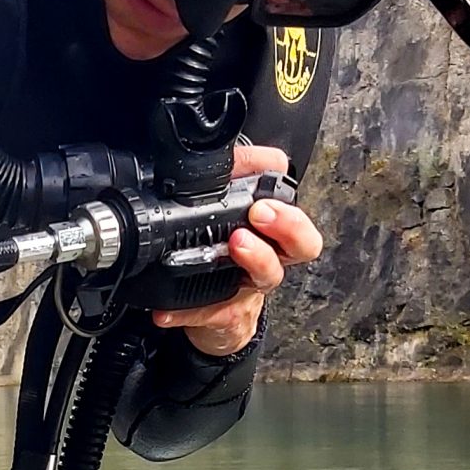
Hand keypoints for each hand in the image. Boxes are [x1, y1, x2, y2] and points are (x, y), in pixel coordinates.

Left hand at [152, 144, 324, 356]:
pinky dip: (187, 311)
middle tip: (261, 212)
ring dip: (256, 256)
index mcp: (271, 231)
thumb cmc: (227, 261)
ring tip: (236, 244)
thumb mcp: (227, 216)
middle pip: (303, 243)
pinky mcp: (226, 315)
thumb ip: (230, 181)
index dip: (283, 187)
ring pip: (268, 274)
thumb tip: (226, 151)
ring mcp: (250, 288)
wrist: (217, 318)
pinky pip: (210, 313)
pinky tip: (166, 310)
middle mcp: (269, 259)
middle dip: (288, 223)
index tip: (268, 171)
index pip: (292, 203)